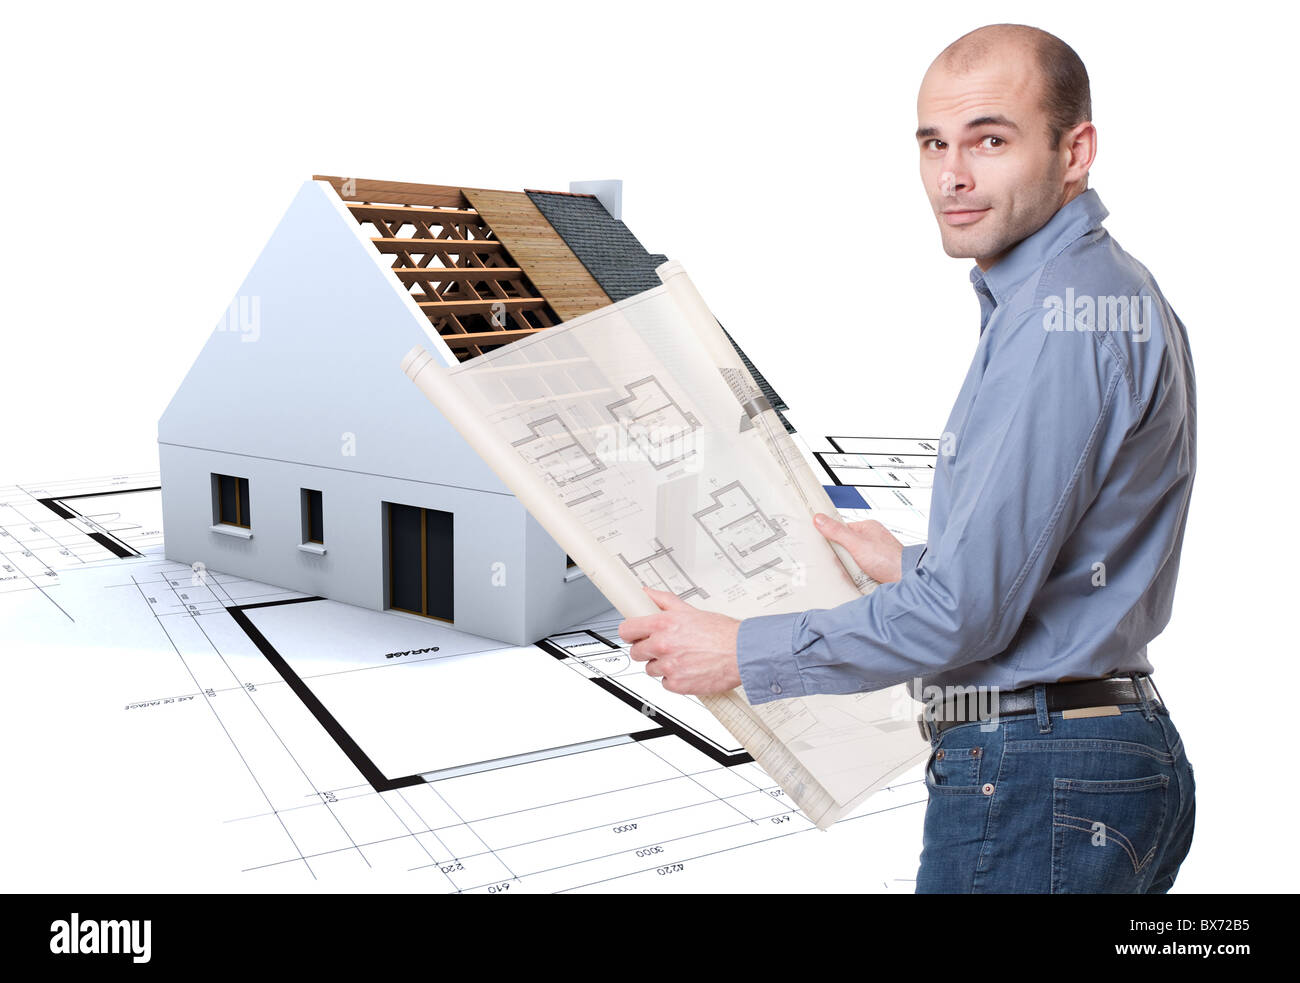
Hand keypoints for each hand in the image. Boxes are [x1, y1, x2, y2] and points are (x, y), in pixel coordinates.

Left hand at [618, 587, 741, 695]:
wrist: (742, 653)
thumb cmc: (722, 633)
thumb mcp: (690, 610)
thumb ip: (664, 601)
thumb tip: (647, 593)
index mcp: (663, 624)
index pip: (626, 630)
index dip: (631, 633)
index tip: (634, 634)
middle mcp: (663, 645)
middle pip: (635, 652)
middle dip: (646, 650)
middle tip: (663, 647)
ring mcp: (669, 666)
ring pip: (650, 669)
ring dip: (662, 665)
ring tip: (681, 658)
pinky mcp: (677, 684)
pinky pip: (665, 683)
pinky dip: (674, 679)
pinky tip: (687, 669)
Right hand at [813, 513, 904, 583]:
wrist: (907, 578)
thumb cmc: (889, 559)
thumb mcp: (856, 544)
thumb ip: (837, 532)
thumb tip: (820, 519)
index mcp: (867, 528)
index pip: (841, 529)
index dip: (832, 537)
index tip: (823, 543)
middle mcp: (872, 539)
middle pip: (846, 546)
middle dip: (841, 556)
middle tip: (840, 561)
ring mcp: (875, 553)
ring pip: (853, 559)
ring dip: (849, 567)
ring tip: (851, 571)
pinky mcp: (877, 566)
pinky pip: (860, 569)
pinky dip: (857, 575)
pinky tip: (857, 578)